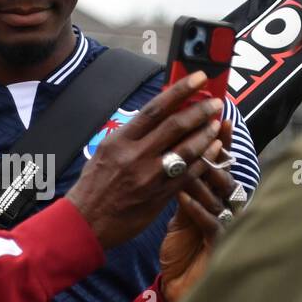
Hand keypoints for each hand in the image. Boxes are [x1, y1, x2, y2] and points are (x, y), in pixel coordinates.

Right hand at [65, 72, 226, 251]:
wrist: (85, 223)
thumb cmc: (94, 186)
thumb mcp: (106, 151)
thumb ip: (130, 135)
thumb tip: (155, 116)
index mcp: (120, 141)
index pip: (154, 109)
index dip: (179, 90)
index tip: (198, 78)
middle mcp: (135, 156)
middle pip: (175, 126)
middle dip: (199, 111)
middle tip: (215, 102)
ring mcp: (149, 177)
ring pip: (186, 150)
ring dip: (205, 134)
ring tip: (216, 123)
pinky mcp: (159, 196)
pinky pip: (188, 175)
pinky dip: (204, 160)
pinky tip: (214, 150)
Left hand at [160, 120, 237, 301]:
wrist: (179, 285)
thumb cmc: (182, 246)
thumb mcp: (181, 210)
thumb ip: (182, 181)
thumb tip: (172, 149)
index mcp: (216, 196)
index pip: (220, 163)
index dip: (220, 139)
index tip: (216, 115)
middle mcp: (226, 207)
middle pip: (226, 172)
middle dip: (217, 149)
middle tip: (206, 129)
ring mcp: (226, 225)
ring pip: (222, 195)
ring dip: (207, 176)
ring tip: (194, 158)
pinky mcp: (220, 245)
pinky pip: (212, 223)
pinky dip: (197, 209)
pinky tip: (183, 196)